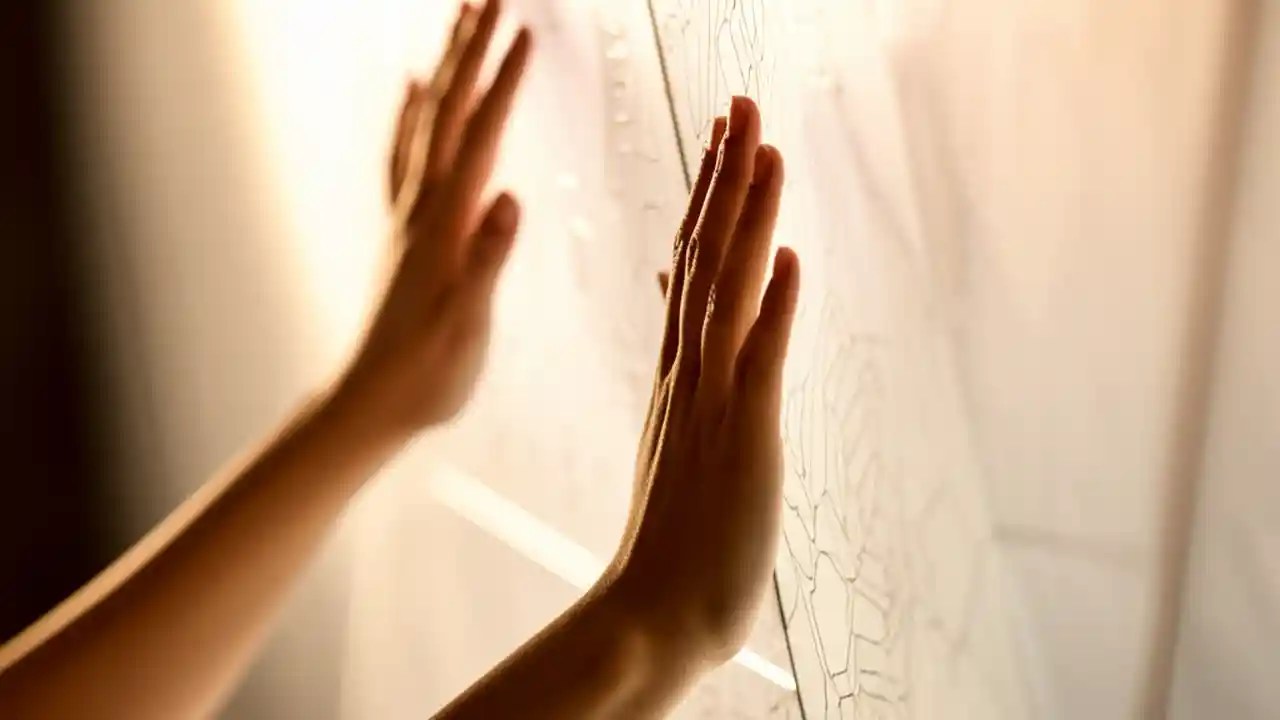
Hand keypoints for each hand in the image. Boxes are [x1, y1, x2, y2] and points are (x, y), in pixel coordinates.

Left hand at [334, 0, 530, 435]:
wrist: (371, 402)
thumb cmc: (427, 373)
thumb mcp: (466, 324)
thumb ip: (487, 260)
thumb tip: (509, 197)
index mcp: (444, 225)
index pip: (479, 140)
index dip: (503, 85)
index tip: (526, 32)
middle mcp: (421, 208)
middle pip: (447, 113)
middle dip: (471, 51)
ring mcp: (408, 215)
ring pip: (426, 123)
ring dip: (445, 68)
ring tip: (458, 21)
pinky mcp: (404, 231)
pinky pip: (403, 155)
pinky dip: (410, 114)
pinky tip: (413, 89)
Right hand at [608, 96, 799, 660]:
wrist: (653, 614)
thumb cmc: (675, 530)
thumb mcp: (680, 427)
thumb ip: (684, 356)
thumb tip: (682, 289)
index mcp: (678, 370)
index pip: (691, 261)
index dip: (711, 194)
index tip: (723, 134)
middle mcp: (690, 371)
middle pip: (706, 255)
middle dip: (727, 176)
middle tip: (741, 103)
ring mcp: (713, 401)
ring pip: (729, 291)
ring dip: (748, 218)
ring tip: (763, 148)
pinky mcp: (744, 439)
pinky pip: (759, 363)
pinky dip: (773, 308)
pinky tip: (786, 258)